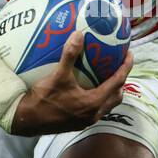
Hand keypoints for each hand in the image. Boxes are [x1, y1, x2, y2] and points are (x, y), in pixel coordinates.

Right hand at [9, 31, 132, 136]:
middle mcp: (94, 114)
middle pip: (117, 95)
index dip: (125, 67)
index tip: (129, 54)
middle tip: (118, 66)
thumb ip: (70, 55)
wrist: (27, 121)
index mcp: (94, 102)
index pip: (118, 82)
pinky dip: (99, 98)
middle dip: (121, 81)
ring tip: (106, 76)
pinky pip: (97, 109)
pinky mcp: (79, 123)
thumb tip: (78, 34)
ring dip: (111, 91)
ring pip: (108, 105)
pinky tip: (89, 89)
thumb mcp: (58, 75)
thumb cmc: (43, 99)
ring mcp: (87, 120)